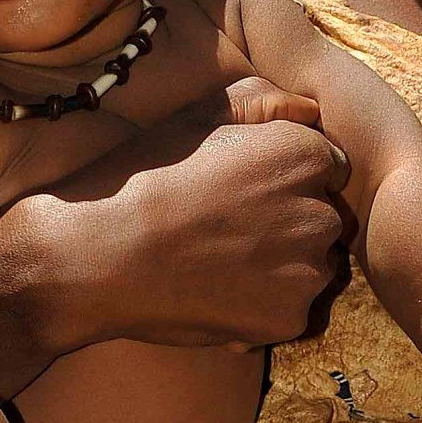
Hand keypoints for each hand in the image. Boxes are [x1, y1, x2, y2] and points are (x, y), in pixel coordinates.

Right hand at [0, 93, 346, 389]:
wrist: (95, 256)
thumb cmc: (141, 178)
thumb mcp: (197, 116)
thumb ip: (263, 102)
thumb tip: (309, 110)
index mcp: (304, 157)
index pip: (326, 169)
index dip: (283, 180)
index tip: (241, 192)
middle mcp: (319, 213)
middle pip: (323, 221)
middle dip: (289, 224)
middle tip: (225, 230)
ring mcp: (307, 273)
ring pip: (313, 269)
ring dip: (282, 268)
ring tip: (219, 264)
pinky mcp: (288, 320)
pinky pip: (291, 312)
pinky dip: (262, 308)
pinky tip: (214, 294)